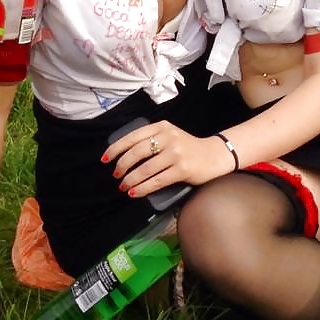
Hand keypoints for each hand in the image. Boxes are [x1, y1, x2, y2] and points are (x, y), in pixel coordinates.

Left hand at [102, 121, 236, 197]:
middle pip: (136, 152)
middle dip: (122, 166)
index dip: (116, 148)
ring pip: (145, 169)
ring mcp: (176, 153)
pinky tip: (135, 192)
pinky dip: (142, 188)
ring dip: (130, 180)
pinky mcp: (182, 169)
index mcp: (161, 127)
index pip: (133, 136)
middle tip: (116, 175)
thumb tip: (124, 155)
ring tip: (123, 186)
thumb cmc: (188, 148)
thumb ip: (152, 139)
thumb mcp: (170, 136)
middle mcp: (168, 137)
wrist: (214, 155)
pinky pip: (156, 181)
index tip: (105, 159)